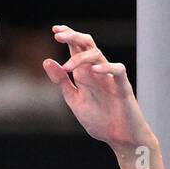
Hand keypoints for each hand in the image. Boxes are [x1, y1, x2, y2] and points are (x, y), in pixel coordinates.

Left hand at [42, 25, 152, 150]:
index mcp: (86, 74)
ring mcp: (110, 78)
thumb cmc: (100, 120)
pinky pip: (118, 70)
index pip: (77, 48)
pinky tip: (94, 70)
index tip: (55, 30)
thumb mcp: (74, 100)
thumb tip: (46, 61)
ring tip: (68, 68)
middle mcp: (98, 72)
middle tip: (58, 36)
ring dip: (82, 58)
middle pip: (88, 45)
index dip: (68, 36)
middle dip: (73, 37)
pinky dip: (106, 68)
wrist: (120, 138)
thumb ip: (62, 82)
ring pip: (99, 56)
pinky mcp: (123, 87)